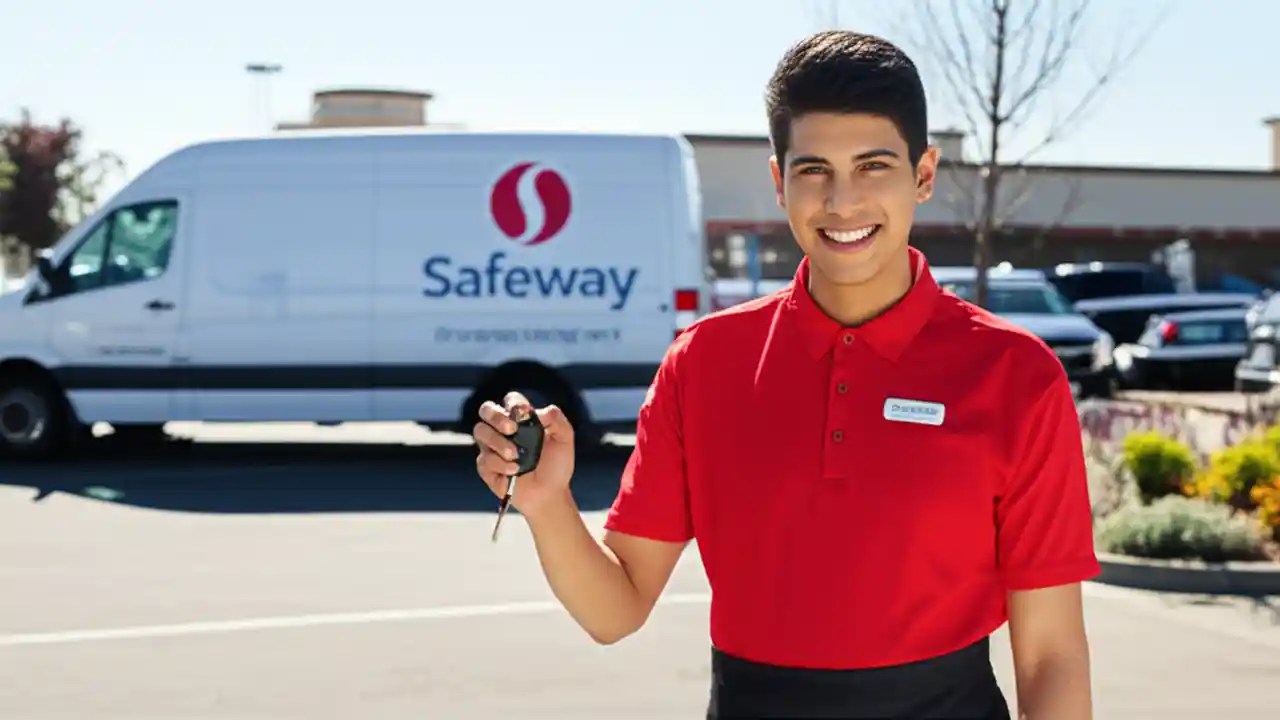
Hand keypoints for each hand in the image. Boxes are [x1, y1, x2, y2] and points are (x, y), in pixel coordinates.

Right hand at [474, 391, 575, 516]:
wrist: (550, 494)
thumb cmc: (556, 465)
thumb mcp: (564, 438)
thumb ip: (555, 418)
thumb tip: (536, 411)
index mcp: (521, 419)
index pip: (510, 400)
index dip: (514, 403)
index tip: (524, 413)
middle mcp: (502, 430)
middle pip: (486, 410)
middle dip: (495, 416)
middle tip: (511, 429)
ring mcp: (491, 447)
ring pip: (480, 432)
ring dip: (498, 442)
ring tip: (515, 456)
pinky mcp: (486, 466)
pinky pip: (484, 459)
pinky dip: (500, 464)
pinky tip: (514, 471)